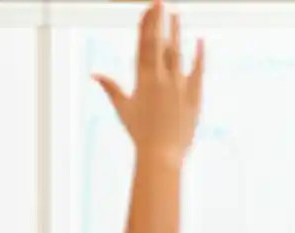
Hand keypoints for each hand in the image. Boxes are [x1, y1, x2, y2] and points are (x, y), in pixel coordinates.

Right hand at [94, 0, 203, 162]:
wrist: (162, 155)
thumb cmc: (140, 133)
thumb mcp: (122, 108)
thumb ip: (111, 88)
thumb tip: (94, 74)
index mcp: (142, 80)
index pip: (144, 45)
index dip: (146, 25)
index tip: (148, 9)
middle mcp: (161, 79)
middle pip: (161, 43)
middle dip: (160, 21)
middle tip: (161, 2)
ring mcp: (180, 87)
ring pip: (179, 53)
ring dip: (178, 32)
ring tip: (177, 15)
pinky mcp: (195, 96)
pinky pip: (199, 71)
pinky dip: (200, 55)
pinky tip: (200, 39)